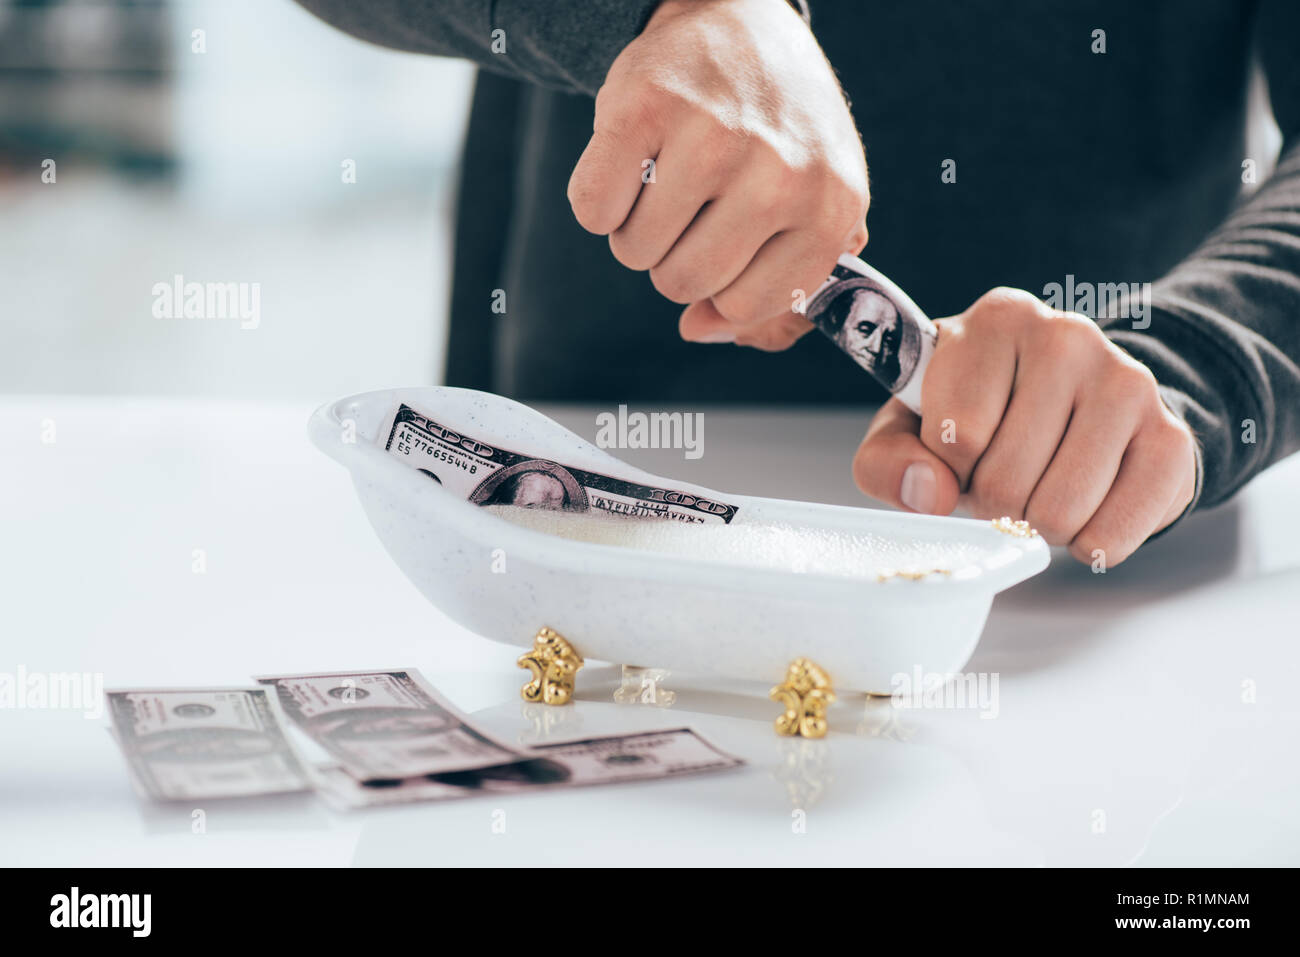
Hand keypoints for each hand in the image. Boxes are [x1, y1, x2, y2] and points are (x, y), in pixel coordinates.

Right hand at [567, 0, 868, 350]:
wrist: (741, 20)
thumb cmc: (778, 131)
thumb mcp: (811, 207)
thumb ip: (772, 292)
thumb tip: (699, 329)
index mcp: (831, 209)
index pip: (745, 306)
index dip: (722, 287)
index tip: (725, 247)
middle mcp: (780, 173)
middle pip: (681, 283)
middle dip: (672, 257)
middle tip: (690, 206)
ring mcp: (713, 135)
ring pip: (633, 251)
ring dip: (636, 227)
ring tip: (666, 177)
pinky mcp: (644, 105)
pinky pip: (591, 209)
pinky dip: (599, 196)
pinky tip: (633, 160)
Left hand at [851, 288, 1197, 565]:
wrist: (1075, 412)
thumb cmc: (976, 419)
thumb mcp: (909, 431)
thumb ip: (887, 463)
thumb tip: (928, 494)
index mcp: (996, 321)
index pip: (954, 434)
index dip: (947, 468)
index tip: (958, 452)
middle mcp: (1067, 336)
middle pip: (1006, 478)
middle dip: (994, 502)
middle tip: (1003, 478)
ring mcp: (1128, 381)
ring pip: (1060, 508)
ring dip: (1040, 524)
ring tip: (1041, 488)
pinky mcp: (1171, 435)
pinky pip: (1115, 529)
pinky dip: (1090, 543)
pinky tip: (1086, 511)